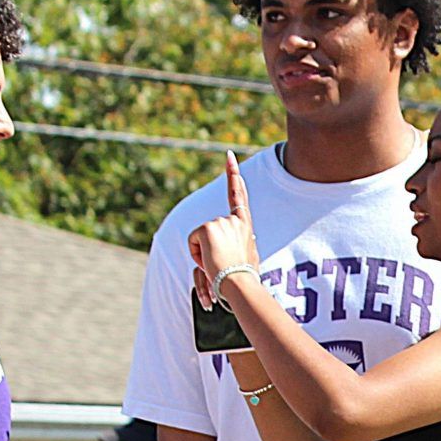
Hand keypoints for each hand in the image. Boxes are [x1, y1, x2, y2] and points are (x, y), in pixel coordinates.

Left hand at [186, 152, 261, 308]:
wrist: (240, 283)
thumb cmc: (245, 279)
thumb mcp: (248, 259)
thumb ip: (241, 248)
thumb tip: (248, 245)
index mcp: (244, 226)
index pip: (238, 196)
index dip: (233, 175)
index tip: (228, 157)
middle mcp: (233, 220)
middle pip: (209, 230)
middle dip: (208, 247)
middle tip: (222, 264)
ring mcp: (219, 222)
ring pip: (200, 238)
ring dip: (203, 253)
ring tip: (218, 264)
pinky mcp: (206, 229)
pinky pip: (192, 241)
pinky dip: (196, 254)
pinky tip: (209, 261)